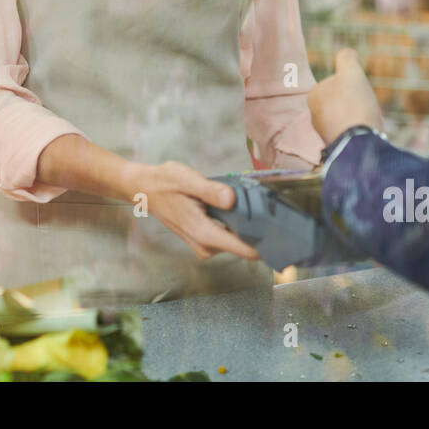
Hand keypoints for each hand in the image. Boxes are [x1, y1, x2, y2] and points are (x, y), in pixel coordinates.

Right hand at [128, 161, 261, 261]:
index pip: (242, 249)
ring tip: (259, 207)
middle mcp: (205, 245)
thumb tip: (232, 199)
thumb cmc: (164, 182)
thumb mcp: (187, 180)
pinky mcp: (203, 239)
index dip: (265, 245)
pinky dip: (237, 226)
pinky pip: (228, 237)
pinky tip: (241, 210)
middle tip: (274, 212)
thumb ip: (211, 191)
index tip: (284, 237)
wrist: (144, 188)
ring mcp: (203, 244)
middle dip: (259, 232)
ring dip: (248, 228)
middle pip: (243, 246)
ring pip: (236, 242)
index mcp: (203, 232)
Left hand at [307, 48, 383, 145]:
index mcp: (313, 96)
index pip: (340, 81)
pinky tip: (366, 134)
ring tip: (366, 122)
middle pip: (345, 99)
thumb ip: (346, 58)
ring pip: (350, 116)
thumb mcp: (350, 73)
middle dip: (357, 102)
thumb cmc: (353, 106)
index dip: (354, 84)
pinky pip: (353, 131)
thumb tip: (347, 53)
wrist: (359, 145)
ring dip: (360, 117)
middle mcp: (314, 116)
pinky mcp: (337, 147)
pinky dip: (361, 130)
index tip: (359, 93)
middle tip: (364, 108)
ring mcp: (325, 133)